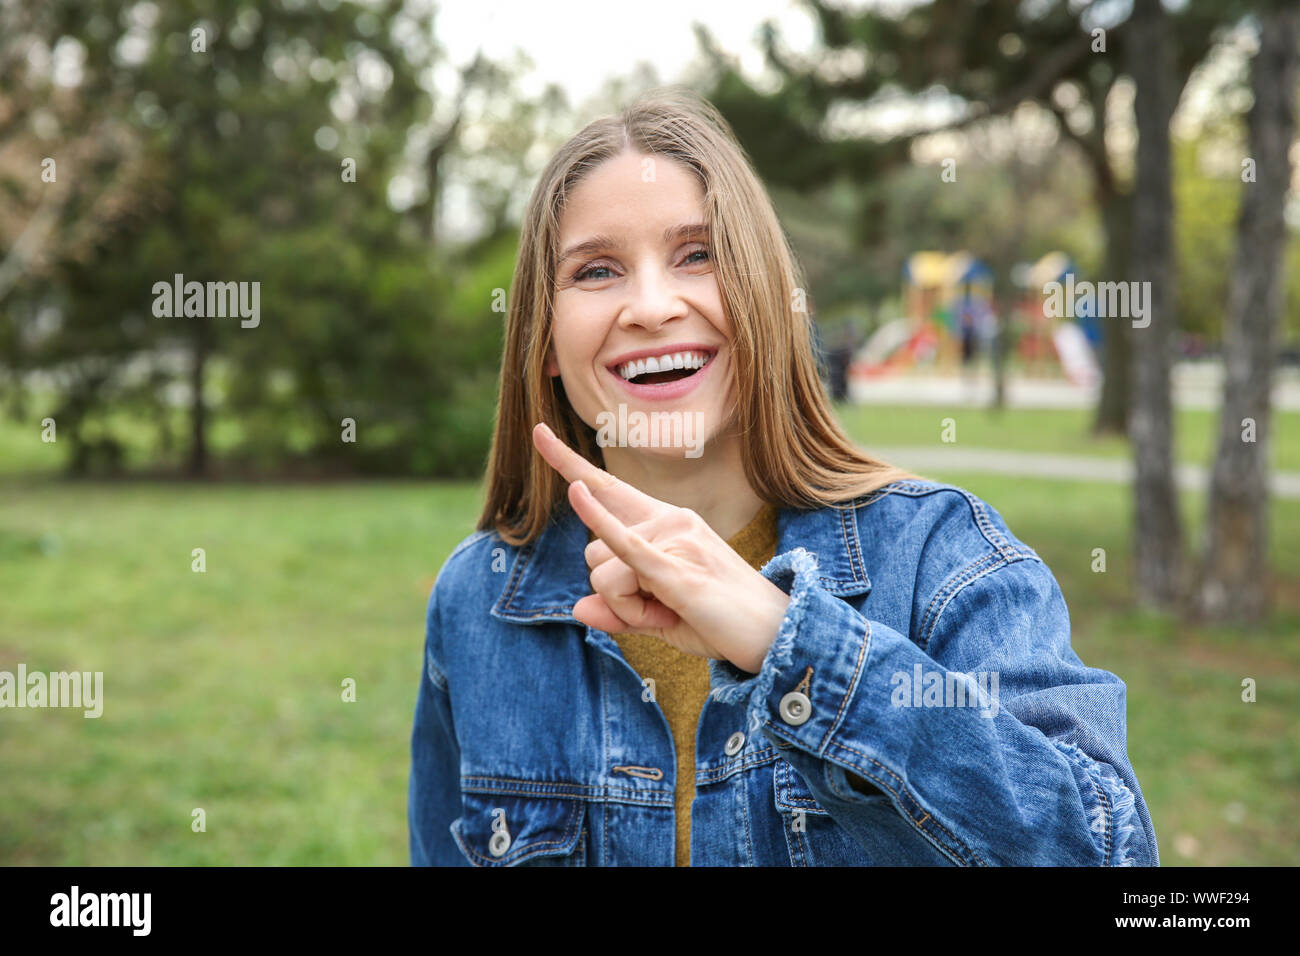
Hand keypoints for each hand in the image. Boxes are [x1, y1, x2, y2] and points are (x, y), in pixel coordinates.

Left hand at [531, 422, 789, 673]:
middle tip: (660, 611)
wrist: (775, 634)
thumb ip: (618, 611)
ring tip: (673, 611)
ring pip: (605, 575)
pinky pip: (626, 547)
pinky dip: (598, 520)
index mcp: (664, 524)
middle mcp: (669, 521)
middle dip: (613, 596)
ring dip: (626, 608)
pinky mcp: (678, 570)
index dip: (569, 464)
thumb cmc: (719, 621)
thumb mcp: (660, 618)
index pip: (608, 488)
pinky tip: (577, 492)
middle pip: (595, 555)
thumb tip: (578, 611)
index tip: (538, 432)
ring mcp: (676, 541)